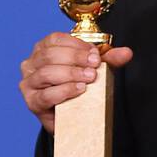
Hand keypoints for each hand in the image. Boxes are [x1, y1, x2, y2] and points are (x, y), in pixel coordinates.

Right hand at [19, 33, 133, 134]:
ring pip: (46, 73)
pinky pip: (46, 95)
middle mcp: (31, 64)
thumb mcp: (95, 69)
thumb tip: (127, 53)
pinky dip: (64, 90)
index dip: (76, 45)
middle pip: (50, 55)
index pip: (55, 40)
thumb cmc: (80, 86)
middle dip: (75, 59)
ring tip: (89, 78)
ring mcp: (29, 83)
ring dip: (71, 74)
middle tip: (95, 67)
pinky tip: (79, 89)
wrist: (72, 116)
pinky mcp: (32, 102)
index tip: (95, 54)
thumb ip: (109, 60)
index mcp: (44, 49)